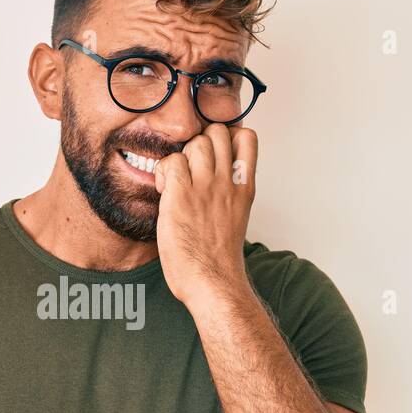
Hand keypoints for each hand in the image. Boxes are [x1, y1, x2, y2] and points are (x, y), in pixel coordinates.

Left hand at [154, 122, 258, 310]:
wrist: (213, 282)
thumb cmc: (219, 259)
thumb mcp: (236, 218)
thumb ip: (229, 194)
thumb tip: (217, 181)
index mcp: (244, 187)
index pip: (246, 137)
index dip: (228, 135)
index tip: (214, 153)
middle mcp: (228, 182)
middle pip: (218, 131)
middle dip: (201, 140)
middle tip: (191, 166)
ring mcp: (206, 187)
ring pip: (196, 142)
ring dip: (182, 154)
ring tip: (177, 179)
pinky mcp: (181, 196)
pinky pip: (172, 161)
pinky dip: (165, 171)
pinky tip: (165, 190)